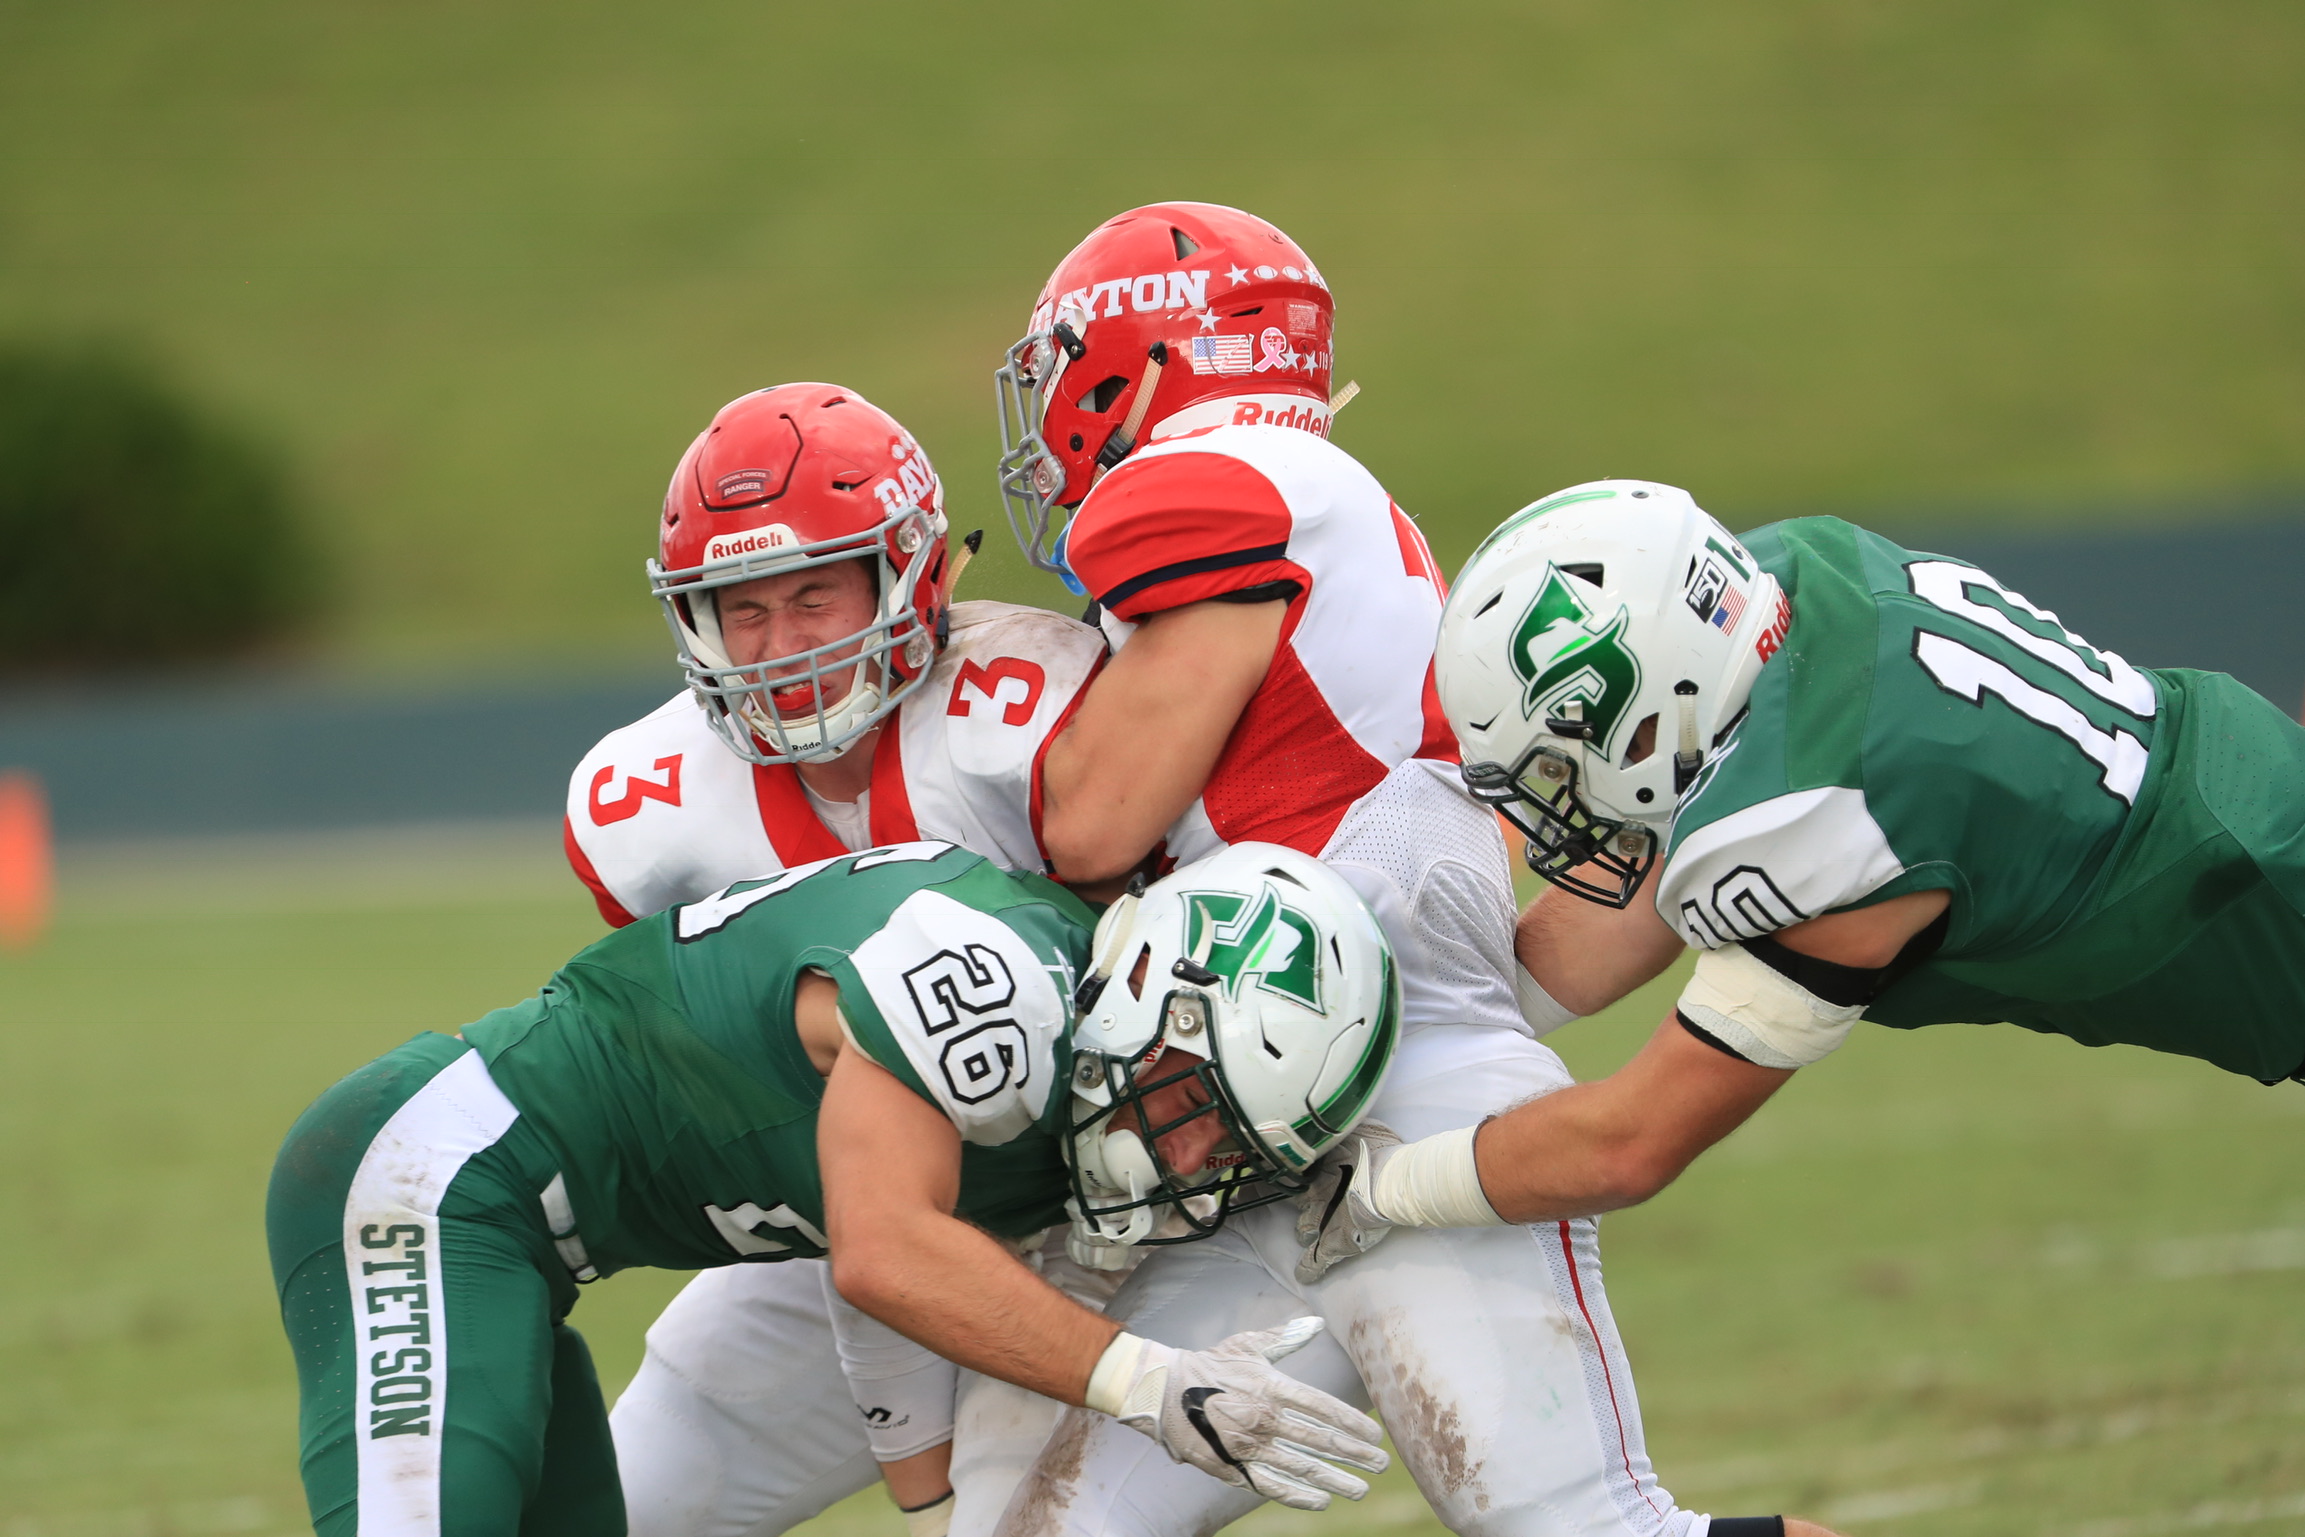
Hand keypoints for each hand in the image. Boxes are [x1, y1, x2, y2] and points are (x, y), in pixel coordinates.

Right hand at [1101, 1319, 1386, 1509]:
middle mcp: (1263, 1418)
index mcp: (1270, 1386)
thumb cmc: (1210, 1366)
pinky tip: (1321, 1500)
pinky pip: (1271, 1486)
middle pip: (1319, 1441)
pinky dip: (1298, 1495)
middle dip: (1354, 1455)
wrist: (1161, 1391)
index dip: (1353, 1424)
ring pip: (1300, 1467)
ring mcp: (1248, 1446)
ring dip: (1335, 1480)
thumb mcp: (1247, 1345)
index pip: (1323, 1408)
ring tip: (1361, 1489)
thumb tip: (1317, 1322)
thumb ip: (1285, 1337)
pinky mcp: (1231, 1467)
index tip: (1376, 1436)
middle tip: (1381, 1465)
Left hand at [1294, 1120, 1403, 1283]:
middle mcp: (1316, 1193)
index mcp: (1320, 1166)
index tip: (1270, 1165)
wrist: (1392, 1182)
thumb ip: (1349, 1127)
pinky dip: (1309, 1269)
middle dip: (1287, 1198)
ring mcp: (1323, 1220)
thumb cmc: (1381, 1152)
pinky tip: (1303, 1275)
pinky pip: (1316, 1260)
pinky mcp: (1335, 1242)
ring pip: (1302, 1227)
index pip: (1293, 1167)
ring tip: (1302, 1232)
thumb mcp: (1363, 1128)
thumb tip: (1344, 1116)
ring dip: (1302, 1229)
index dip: (1284, 1168)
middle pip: (1291, 1197)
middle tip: (1279, 1198)